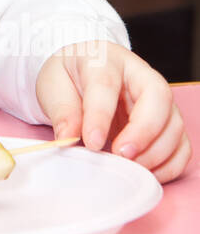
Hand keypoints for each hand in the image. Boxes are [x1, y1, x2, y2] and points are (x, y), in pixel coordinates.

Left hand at [35, 40, 192, 183]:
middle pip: (158, 97)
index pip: (107, 84)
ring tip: (128, 168)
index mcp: (106, 60)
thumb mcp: (53, 85)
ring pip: (174, 124)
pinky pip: (180, 146)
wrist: (81, 76)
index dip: (100, 115)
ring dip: (156, 153)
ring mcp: (158, 100)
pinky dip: (168, 165)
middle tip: (121, 154)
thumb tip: (68, 137)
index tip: (91, 142)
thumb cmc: (69, 78)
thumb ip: (62, 110)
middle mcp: (140, 76)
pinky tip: (145, 173)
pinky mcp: (167, 123)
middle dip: (143, 131)